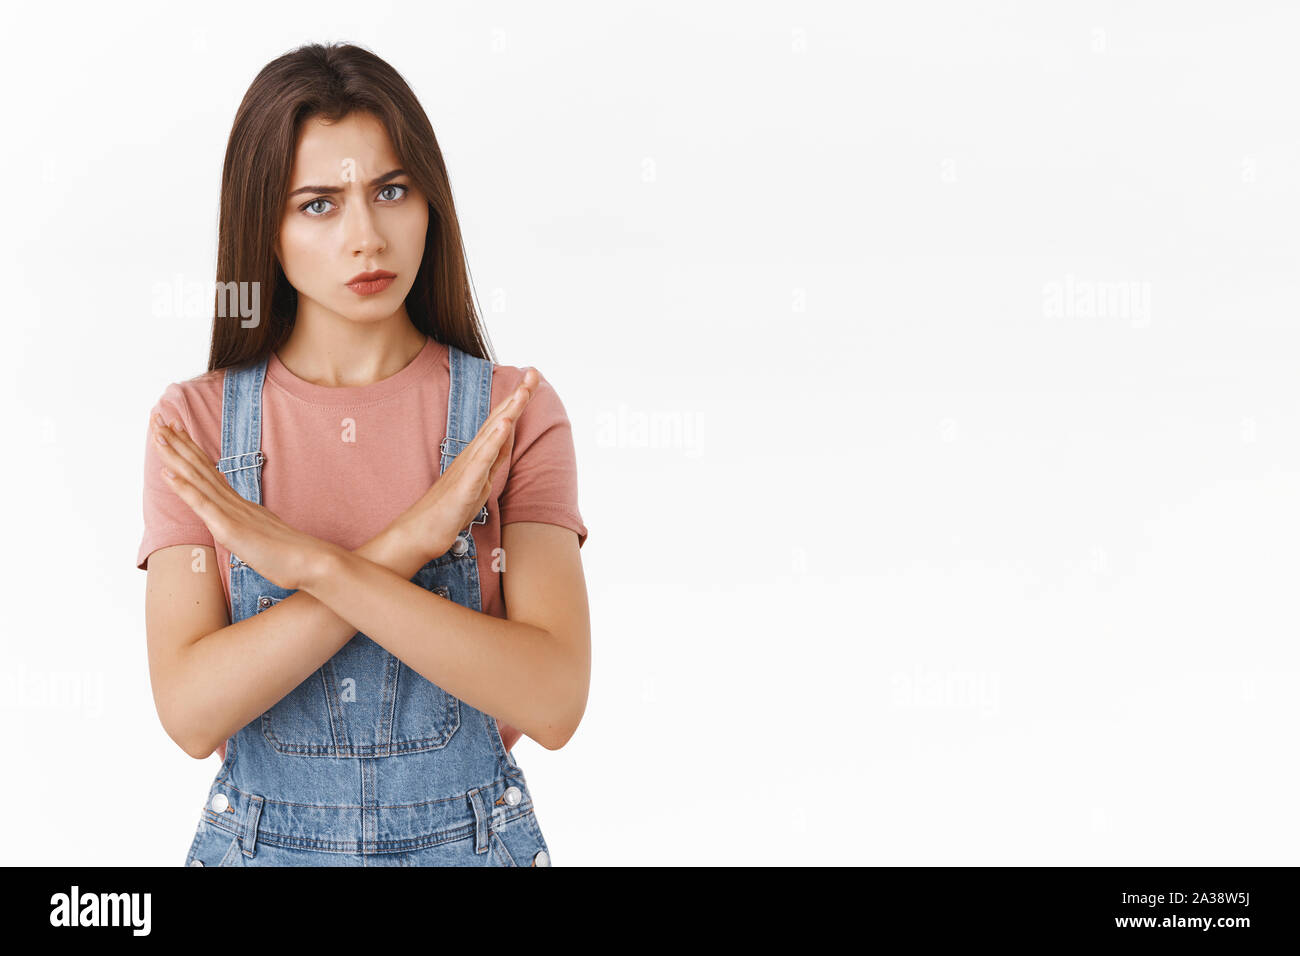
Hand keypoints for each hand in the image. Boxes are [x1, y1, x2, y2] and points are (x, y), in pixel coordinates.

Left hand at [150, 413, 328, 590]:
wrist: (313, 561)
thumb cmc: (292, 556)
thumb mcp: (265, 537)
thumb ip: (252, 527)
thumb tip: (244, 525)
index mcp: (240, 504)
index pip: (210, 472)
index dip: (191, 449)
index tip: (175, 429)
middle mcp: (235, 501)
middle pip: (201, 467)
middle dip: (177, 442)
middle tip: (157, 418)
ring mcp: (233, 513)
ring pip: (199, 479)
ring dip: (175, 456)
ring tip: (157, 435)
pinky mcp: (231, 528)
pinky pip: (204, 505)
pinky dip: (184, 488)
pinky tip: (167, 473)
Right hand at [395, 367, 538, 561]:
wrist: (422, 531)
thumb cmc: (450, 508)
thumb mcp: (480, 481)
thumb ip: (493, 459)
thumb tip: (505, 439)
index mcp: (479, 455)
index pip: (502, 423)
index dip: (518, 401)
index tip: (532, 379)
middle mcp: (474, 455)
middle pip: (499, 420)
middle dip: (518, 396)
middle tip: (534, 371)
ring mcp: (469, 468)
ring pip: (492, 435)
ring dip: (508, 411)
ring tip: (523, 391)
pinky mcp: (466, 485)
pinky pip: (482, 461)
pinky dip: (494, 442)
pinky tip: (504, 425)